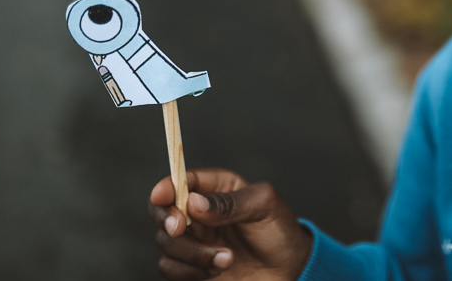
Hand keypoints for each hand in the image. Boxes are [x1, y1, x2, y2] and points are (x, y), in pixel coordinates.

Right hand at [148, 168, 312, 280]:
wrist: (289, 271)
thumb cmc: (279, 231)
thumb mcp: (264, 206)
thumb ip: (230, 202)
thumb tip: (193, 203)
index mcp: (216, 188)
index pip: (181, 181)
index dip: (167, 187)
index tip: (162, 196)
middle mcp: (198, 213)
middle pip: (163, 212)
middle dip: (168, 221)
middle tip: (181, 229)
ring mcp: (193, 241)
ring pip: (166, 243)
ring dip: (192, 253)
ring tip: (228, 258)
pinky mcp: (191, 268)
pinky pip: (171, 269)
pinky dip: (190, 272)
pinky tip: (218, 271)